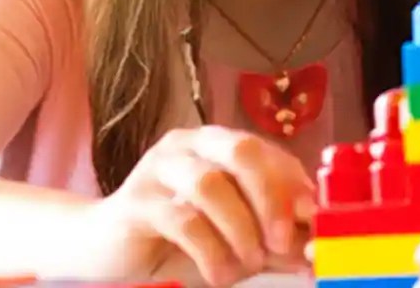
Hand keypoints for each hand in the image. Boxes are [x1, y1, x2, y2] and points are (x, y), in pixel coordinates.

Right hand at [83, 126, 315, 285]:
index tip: (312, 222)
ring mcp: (158, 169)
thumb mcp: (235, 240)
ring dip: (239, 228)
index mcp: (218, 145)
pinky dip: (210, 250)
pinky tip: (220, 273)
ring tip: (248, 263)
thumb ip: (273, 240)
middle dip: (269, 197)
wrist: (103, 253)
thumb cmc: (177, 243)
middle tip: (281, 240)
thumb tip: (316, 248)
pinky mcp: (135, 202)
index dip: (294, 185)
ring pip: (210, 185)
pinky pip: (182, 219)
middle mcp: (189, 146)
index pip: (268, 152)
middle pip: (241, 151)